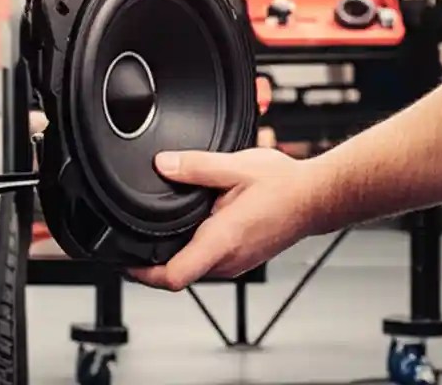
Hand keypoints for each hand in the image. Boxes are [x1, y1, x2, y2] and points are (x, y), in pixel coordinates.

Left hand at [129, 148, 322, 290]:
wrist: (317, 198)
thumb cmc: (285, 186)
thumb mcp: (235, 166)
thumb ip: (195, 167)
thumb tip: (163, 165)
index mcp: (221, 240)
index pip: (173, 276)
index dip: (141, 273)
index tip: (124, 259)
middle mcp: (227, 260)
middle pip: (177, 275)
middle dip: (151, 262)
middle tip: (131, 242)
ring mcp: (236, 263)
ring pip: (193, 269)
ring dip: (173, 255)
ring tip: (159, 231)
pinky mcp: (242, 259)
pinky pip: (208, 262)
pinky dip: (192, 250)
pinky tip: (192, 227)